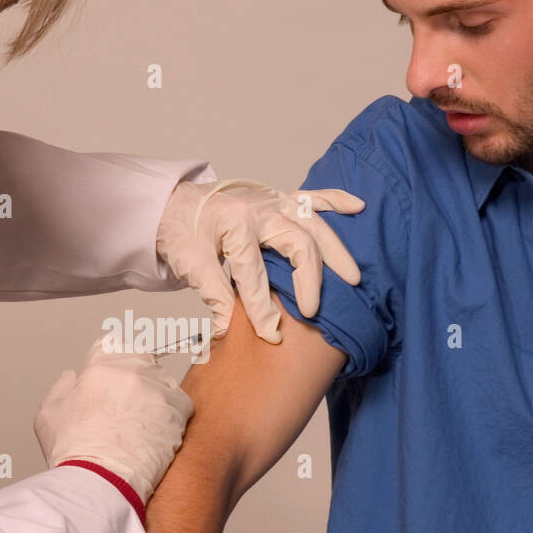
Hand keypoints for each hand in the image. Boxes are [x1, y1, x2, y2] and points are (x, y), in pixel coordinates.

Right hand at [34, 334, 193, 504]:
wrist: (103, 482)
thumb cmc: (75, 453)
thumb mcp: (48, 414)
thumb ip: (62, 387)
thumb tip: (73, 378)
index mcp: (99, 366)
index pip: (110, 345)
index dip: (109, 363)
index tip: (111, 379)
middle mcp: (131, 371)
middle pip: (140, 359)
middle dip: (133, 378)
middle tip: (125, 406)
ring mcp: (157, 389)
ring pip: (162, 380)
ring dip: (153, 396)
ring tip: (139, 425)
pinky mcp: (177, 410)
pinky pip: (181, 401)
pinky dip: (171, 414)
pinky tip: (156, 432)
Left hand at [155, 177, 365, 341]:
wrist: (175, 204)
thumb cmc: (183, 233)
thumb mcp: (191, 264)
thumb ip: (214, 295)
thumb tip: (227, 332)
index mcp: (234, 225)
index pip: (253, 272)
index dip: (262, 307)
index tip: (271, 335)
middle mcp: (260, 210)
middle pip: (296, 243)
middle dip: (309, 278)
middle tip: (314, 310)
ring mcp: (274, 202)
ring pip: (313, 223)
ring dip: (335, 250)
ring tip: (352, 278)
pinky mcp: (280, 200)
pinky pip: (313, 197)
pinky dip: (336, 200)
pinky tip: (357, 207)